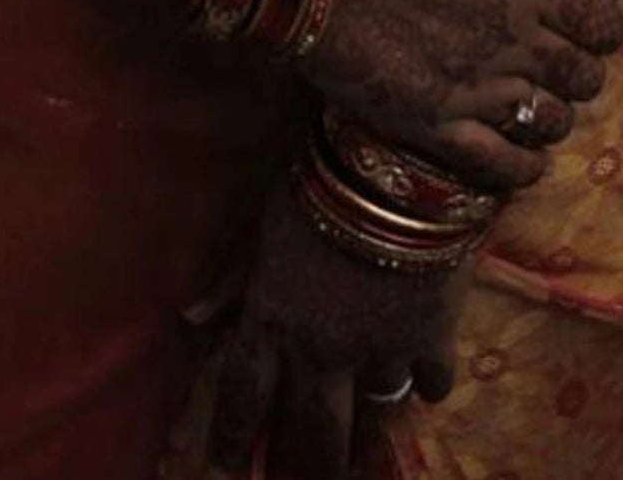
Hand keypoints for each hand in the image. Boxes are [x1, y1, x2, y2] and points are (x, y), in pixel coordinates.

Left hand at [202, 174, 467, 478]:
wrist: (394, 172)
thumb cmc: (314, 186)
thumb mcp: (262, 227)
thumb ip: (232, 278)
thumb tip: (191, 316)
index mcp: (273, 322)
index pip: (244, 395)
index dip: (232, 438)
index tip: (225, 471)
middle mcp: (323, 352)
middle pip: (311, 432)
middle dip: (305, 471)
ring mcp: (380, 352)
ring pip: (371, 420)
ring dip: (364, 446)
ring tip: (360, 468)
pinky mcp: (431, 341)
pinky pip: (430, 382)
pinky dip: (426, 387)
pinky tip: (425, 389)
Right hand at [296, 0, 622, 190]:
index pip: (603, 20)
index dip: (603, 24)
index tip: (585, 19)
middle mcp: (510, 39)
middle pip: (582, 75)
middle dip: (580, 68)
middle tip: (558, 58)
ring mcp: (472, 87)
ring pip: (548, 122)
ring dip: (552, 113)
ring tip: (532, 98)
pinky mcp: (429, 123)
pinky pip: (499, 167)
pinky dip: (522, 168)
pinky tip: (520, 155)